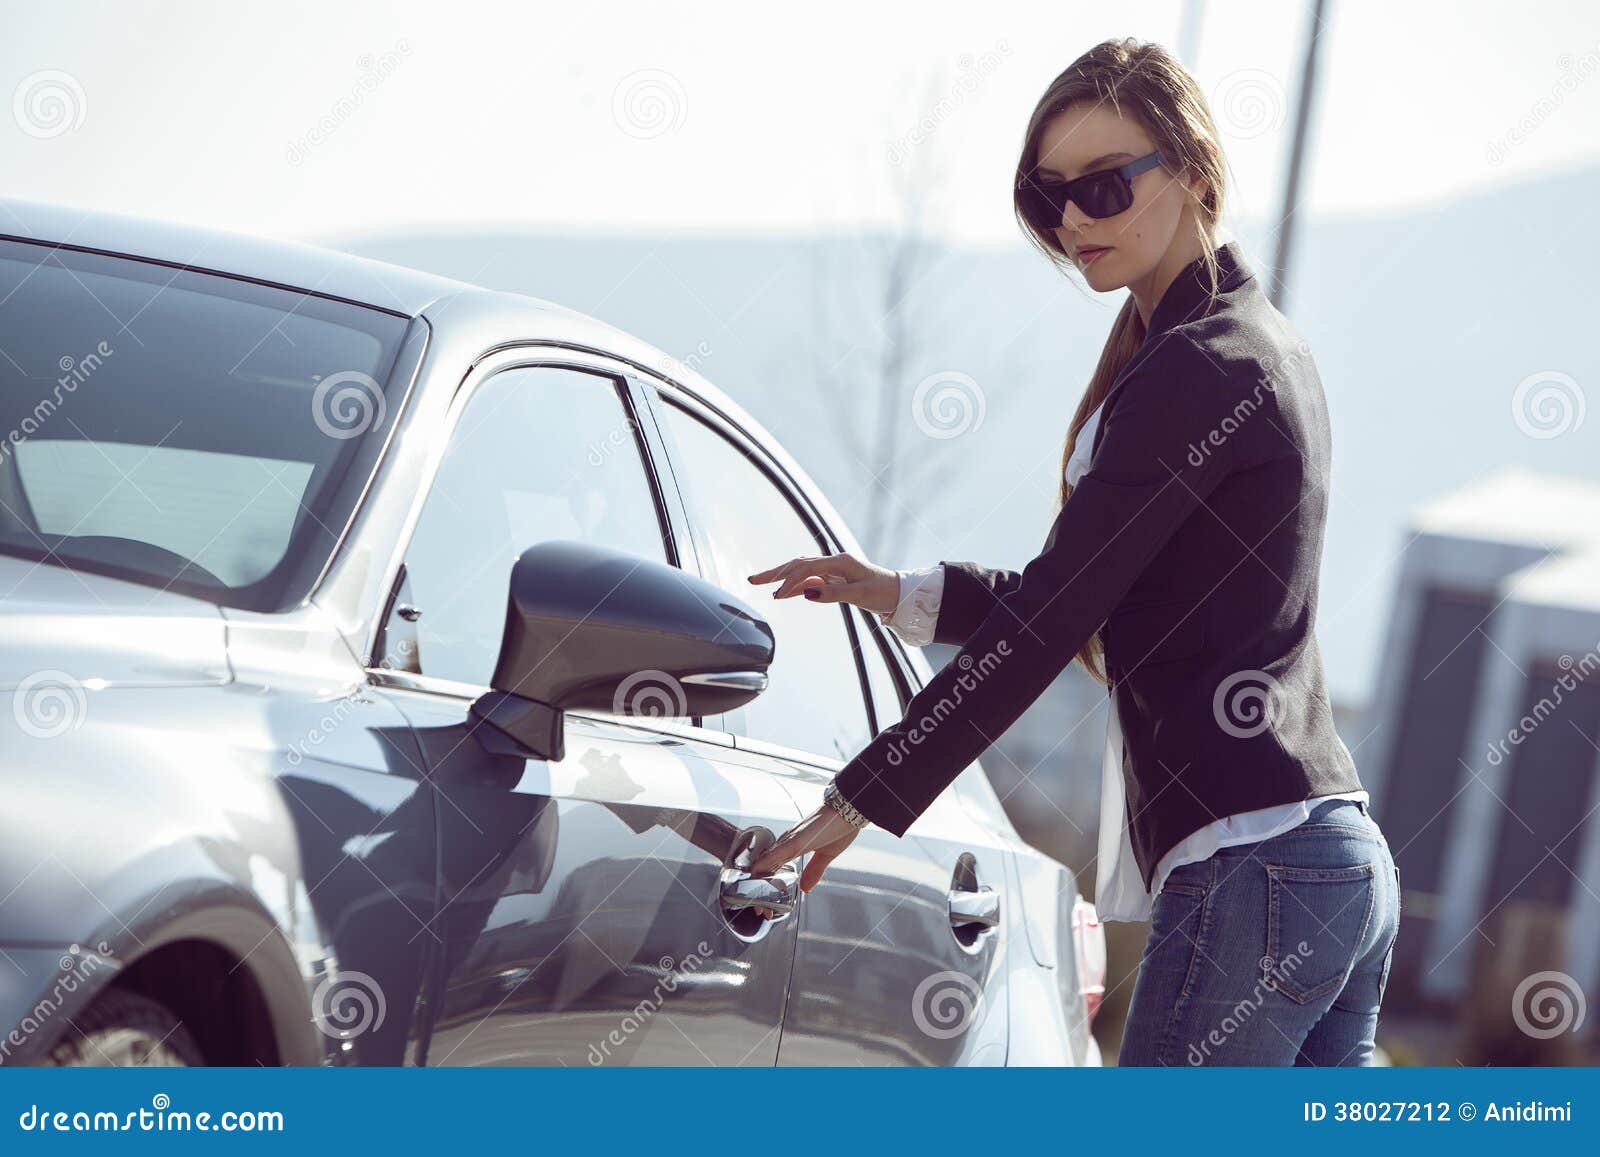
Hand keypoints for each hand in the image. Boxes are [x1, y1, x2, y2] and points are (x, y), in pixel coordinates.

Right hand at [747, 551, 898, 614]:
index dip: (789, 582)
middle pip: (798, 564)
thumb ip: (831, 594)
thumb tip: (806, 594)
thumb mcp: (858, 595)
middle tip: (752, 580)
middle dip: (774, 573)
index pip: (806, 569)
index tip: (777, 596)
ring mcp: (832, 569)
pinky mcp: (834, 578)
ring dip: (781, 577)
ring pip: (801, 570)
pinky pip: (809, 579)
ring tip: (760, 583)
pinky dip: (795, 585)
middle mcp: (834, 562)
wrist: (898, 593)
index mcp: (840, 562)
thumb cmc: (882, 592)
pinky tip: (783, 592)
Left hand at [748, 803, 860, 902]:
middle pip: (765, 867)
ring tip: (755, 900)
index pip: (773, 867)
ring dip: (760, 882)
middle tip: (758, 908)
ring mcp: (790, 840)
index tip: (763, 902)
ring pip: (766, 862)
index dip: (765, 885)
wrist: (848, 808)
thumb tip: (805, 889)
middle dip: (759, 889)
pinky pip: (777, 853)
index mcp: (793, 846)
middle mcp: (787, 842)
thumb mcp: (827, 854)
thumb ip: (814, 871)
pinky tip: (756, 873)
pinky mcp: (797, 840)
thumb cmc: (838, 826)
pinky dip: (765, 865)